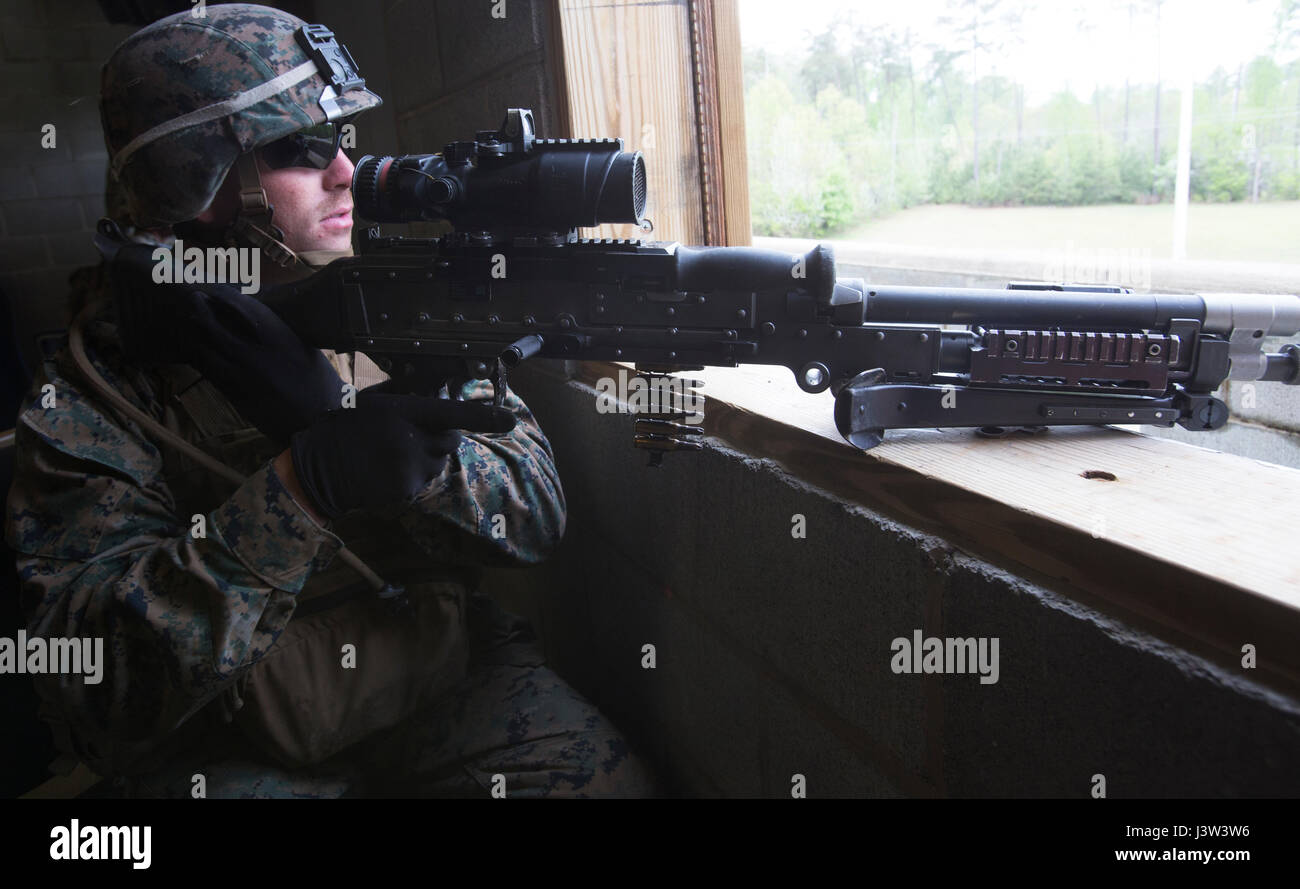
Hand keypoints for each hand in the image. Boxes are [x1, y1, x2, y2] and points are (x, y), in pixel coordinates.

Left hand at [177, 287, 344, 446]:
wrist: (319, 420)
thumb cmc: (318, 382)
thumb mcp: (303, 347)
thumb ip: (277, 330)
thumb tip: (254, 313)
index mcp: (277, 338)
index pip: (240, 307)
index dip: (222, 295)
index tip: (215, 289)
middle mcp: (255, 355)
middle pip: (214, 326)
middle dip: (200, 310)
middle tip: (194, 299)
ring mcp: (242, 377)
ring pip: (205, 350)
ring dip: (195, 334)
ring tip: (190, 322)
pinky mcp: (235, 396)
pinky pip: (209, 373)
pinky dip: (201, 358)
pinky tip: (198, 350)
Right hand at [288, 394, 515, 519]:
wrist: (321, 468)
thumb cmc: (349, 429)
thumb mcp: (378, 403)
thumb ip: (412, 399)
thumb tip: (442, 394)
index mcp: (404, 412)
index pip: (453, 413)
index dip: (485, 417)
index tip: (509, 420)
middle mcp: (411, 440)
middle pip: (452, 439)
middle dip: (442, 436)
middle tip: (415, 435)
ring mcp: (410, 467)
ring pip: (440, 461)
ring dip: (429, 457)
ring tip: (397, 453)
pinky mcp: (408, 490)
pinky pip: (425, 479)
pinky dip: (415, 475)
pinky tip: (390, 469)